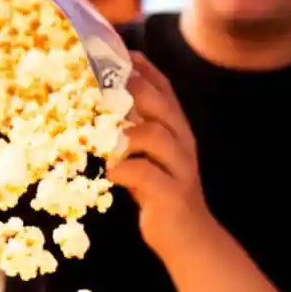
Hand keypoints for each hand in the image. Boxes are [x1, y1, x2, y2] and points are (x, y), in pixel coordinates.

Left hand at [107, 53, 212, 259]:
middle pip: (161, 105)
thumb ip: (134, 130)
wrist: (189, 238)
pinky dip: (124, 170)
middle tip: (103, 85)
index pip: (163, 88)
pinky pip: (145, 174)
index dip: (141, 69)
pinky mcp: (170, 195)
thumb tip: (102, 105)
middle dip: (132, 90)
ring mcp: (179, 168)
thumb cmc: (160, 193)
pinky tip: (112, 173)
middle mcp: (182, 143)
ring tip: (106, 143)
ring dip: (126, 135)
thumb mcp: (149, 157)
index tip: (116, 53)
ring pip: (155, 136)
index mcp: (177, 130)